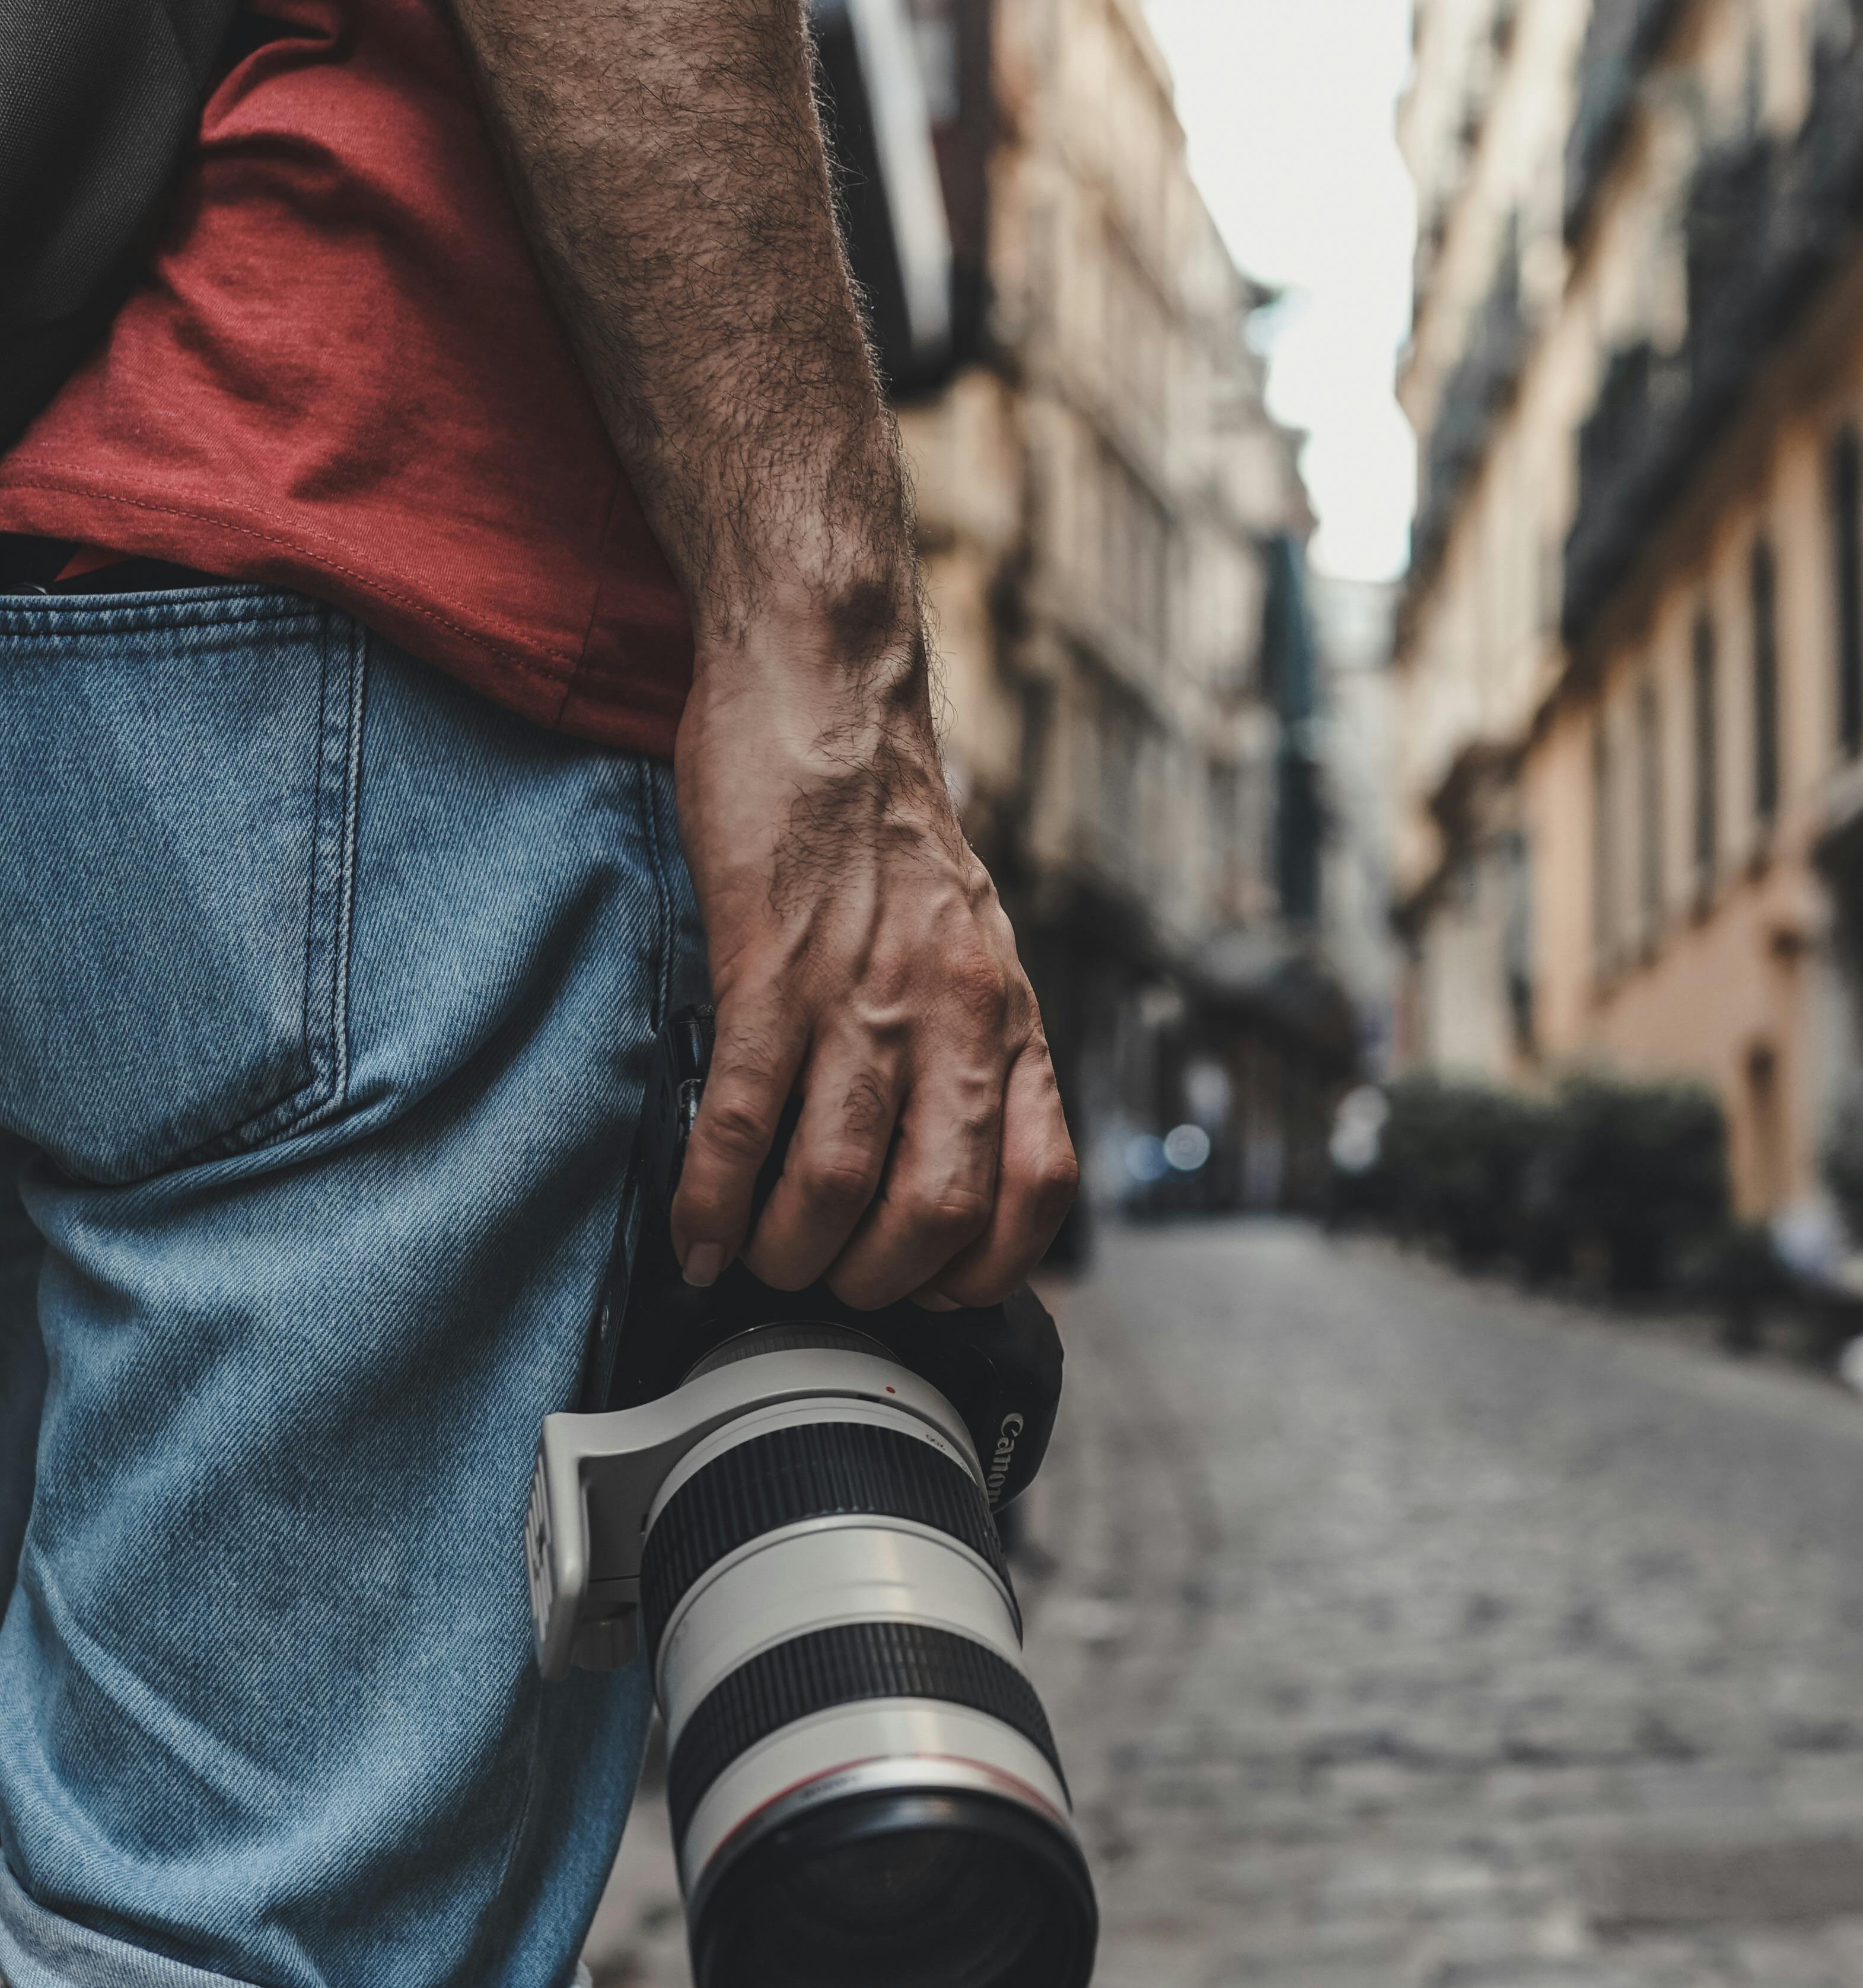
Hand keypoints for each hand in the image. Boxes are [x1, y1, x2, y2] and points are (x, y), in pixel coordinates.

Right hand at [668, 618, 1075, 1309]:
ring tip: (756, 1258)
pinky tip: (696, 1230)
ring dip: (787, 1250)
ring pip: (836, 1182)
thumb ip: (969, 1047)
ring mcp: (860, 994)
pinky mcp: (767, 969)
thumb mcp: (971, 946)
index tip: (934, 1289)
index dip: (988, 1268)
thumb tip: (942, 1158)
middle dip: (876, 1279)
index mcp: (1008, 1018)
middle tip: (827, 1281)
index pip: (1040, 1187)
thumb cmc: (884, 831)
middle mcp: (952, 1015)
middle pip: (937, 1208)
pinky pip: (741, 1119)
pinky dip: (713, 1196)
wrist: (825, 698)